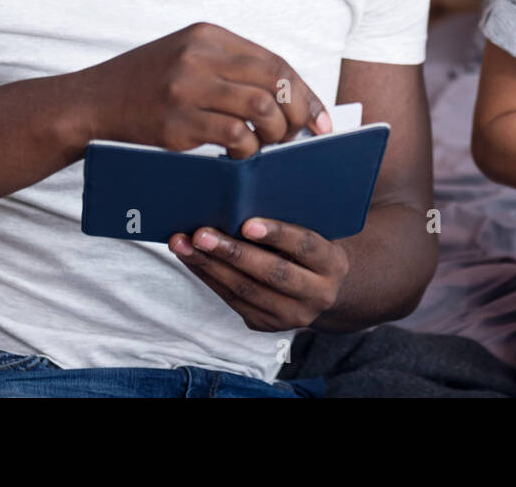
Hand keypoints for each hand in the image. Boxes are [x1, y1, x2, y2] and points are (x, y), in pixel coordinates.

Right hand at [70, 22, 330, 157]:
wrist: (92, 102)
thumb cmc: (147, 84)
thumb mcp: (188, 56)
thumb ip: (232, 67)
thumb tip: (289, 96)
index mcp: (208, 34)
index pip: (275, 61)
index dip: (304, 92)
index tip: (321, 119)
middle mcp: (200, 55)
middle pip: (275, 83)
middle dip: (297, 115)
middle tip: (298, 138)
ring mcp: (187, 87)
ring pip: (261, 109)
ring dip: (276, 134)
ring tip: (268, 147)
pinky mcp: (178, 121)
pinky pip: (234, 136)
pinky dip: (248, 150)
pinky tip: (240, 155)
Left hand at [168, 218, 349, 331]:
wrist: (320, 287)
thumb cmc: (307, 247)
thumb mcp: (312, 230)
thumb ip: (290, 216)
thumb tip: (244, 190)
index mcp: (332, 264)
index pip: (305, 246)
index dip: (277, 234)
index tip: (247, 223)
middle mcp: (318, 294)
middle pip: (272, 273)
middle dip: (232, 252)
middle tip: (201, 234)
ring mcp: (292, 315)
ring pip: (246, 290)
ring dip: (209, 266)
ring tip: (183, 244)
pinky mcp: (266, 325)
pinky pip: (232, 300)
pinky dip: (209, 277)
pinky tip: (191, 259)